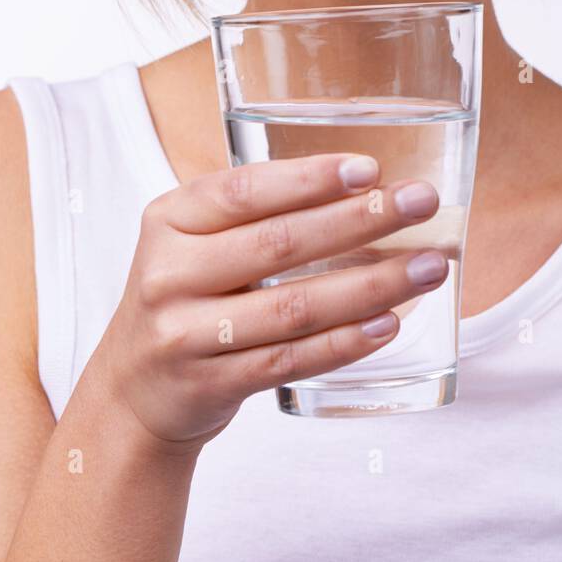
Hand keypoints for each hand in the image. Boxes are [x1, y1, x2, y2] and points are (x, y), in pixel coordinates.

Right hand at [94, 153, 445, 454]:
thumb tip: (368, 184)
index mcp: (170, 219)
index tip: (370, 168)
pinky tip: (389, 324)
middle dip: (360, 220)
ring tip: (428, 268)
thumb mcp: (195, 241)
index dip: (309, 178)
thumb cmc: (187, 297)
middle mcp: (170, 273)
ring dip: (371, 285)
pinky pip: (290, 361)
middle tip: (421, 202)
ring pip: (294, 307)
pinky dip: (344, 343)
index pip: (245, 190)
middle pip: (279, 243)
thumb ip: (257, 212)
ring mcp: (185, 334)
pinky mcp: (209, 385)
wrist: (132, 393)